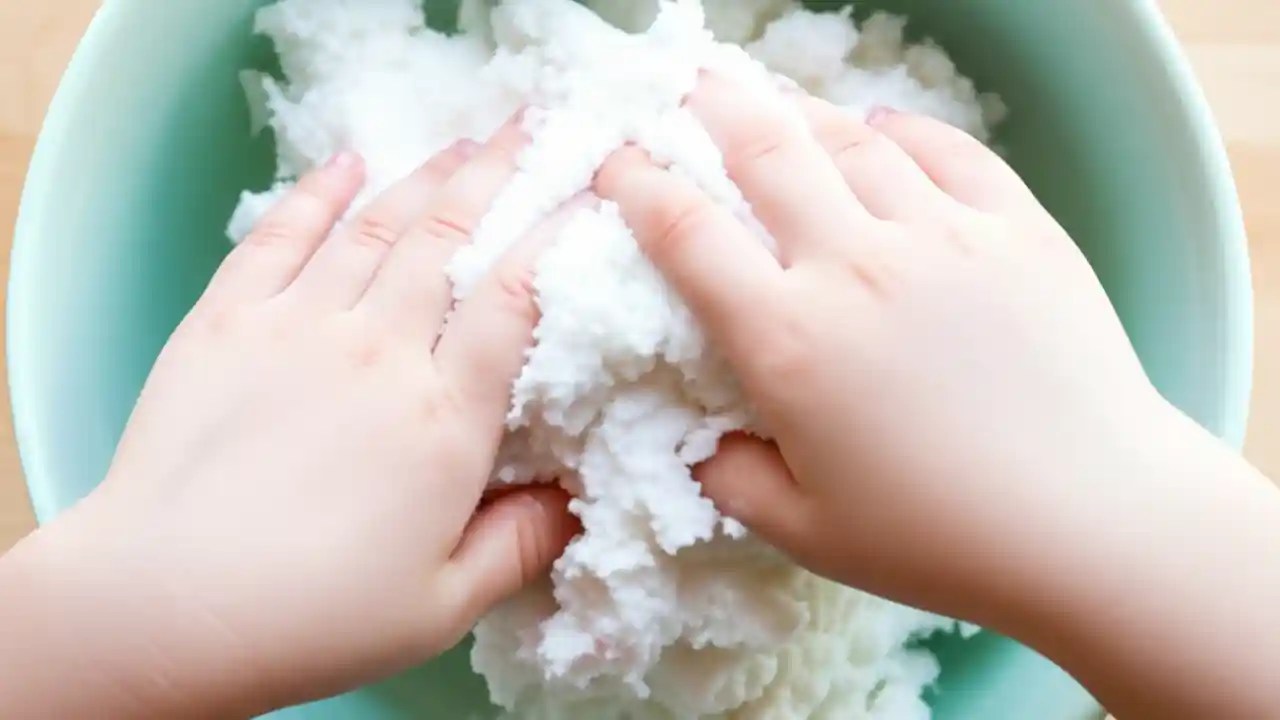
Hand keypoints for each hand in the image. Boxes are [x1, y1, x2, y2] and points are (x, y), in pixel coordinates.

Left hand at [0, 118, 577, 718]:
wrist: (166, 604)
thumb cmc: (311, 615)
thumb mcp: (443, 604)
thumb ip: (520, 544)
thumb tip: (576, 497)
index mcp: (444, 418)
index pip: (515, 301)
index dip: (556, 238)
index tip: (586, 197)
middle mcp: (380, 352)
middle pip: (449, 240)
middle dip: (495, 177)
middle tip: (528, 134)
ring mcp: (299, 328)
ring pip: (376, 227)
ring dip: (425, 177)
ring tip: (462, 142)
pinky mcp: (228, 323)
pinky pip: (281, 236)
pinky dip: (318, 192)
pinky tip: (347, 163)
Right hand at [596, 75, 1164, 623]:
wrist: (1094, 520)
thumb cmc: (941, 538)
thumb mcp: (808, 532)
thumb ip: (731, 480)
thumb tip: (699, 444)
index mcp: (788, 338)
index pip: (688, 234)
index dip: (639, 185)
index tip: (616, 161)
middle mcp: (856, 266)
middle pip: (766, 152)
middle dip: (712, 109)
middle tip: (689, 87)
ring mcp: (942, 236)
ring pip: (853, 140)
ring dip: (801, 112)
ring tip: (775, 101)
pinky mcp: (1017, 229)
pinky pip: (949, 151)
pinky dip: (904, 128)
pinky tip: (884, 126)